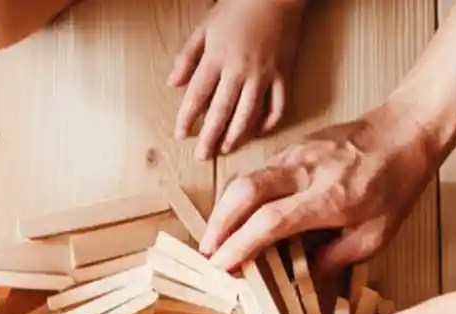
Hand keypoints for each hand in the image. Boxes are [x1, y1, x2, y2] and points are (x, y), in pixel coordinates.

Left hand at [170, 0, 304, 159]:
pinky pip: (278, 104)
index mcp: (217, 58)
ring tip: (226, 150)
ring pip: (249, 113)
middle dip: (210, 136)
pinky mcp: (284, 74)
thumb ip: (187, 57)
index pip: (197, 95)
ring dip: (237, 135)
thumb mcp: (204, 27)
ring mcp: (264, 74)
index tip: (181, 135)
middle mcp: (239, 70)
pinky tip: (259, 131)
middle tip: (202, 156)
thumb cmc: (237, 8)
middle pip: (221, 111)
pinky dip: (270, 121)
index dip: (187, 118)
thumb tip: (172, 83)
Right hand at [201, 100, 439, 272]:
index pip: (270, 221)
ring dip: (224, 210)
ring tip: (215, 239)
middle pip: (244, 192)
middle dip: (218, 224)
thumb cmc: (395, 185)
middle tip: (206, 253)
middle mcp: (305, 172)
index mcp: (328, 197)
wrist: (405, 131)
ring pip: (244, 179)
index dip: (240, 244)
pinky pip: (256, 171)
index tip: (222, 266)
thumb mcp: (375, 235)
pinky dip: (239, 196)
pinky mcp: (291, 147)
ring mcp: (295, 155)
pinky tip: (236, 215)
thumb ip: (334, 258)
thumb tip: (299, 278)